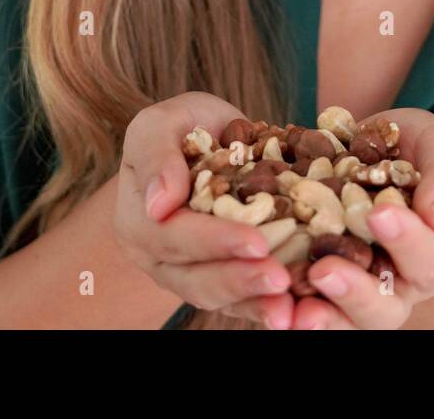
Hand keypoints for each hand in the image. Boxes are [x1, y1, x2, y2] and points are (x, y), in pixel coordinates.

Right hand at [112, 92, 291, 314]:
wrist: (207, 139)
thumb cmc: (184, 125)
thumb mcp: (163, 122)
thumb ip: (156, 153)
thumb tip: (159, 202)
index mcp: (138, 219)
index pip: (173, 236)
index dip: (214, 241)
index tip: (255, 241)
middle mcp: (157, 257)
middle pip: (195, 279)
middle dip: (239, 279)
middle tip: (279, 278)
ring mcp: (186, 274)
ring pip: (218, 299)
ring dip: (255, 303)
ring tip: (290, 307)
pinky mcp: (219, 283)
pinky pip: (240, 304)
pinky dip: (266, 308)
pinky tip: (295, 310)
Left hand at [220, 108, 433, 329]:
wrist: (361, 143)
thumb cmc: (410, 144)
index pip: (430, 261)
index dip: (408, 242)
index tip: (379, 213)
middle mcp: (396, 283)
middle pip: (384, 309)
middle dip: (355, 293)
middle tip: (324, 271)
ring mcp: (353, 287)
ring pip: (342, 319)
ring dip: (319, 317)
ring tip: (294, 308)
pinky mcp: (314, 281)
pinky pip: (300, 303)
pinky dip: (283, 304)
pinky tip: (265, 298)